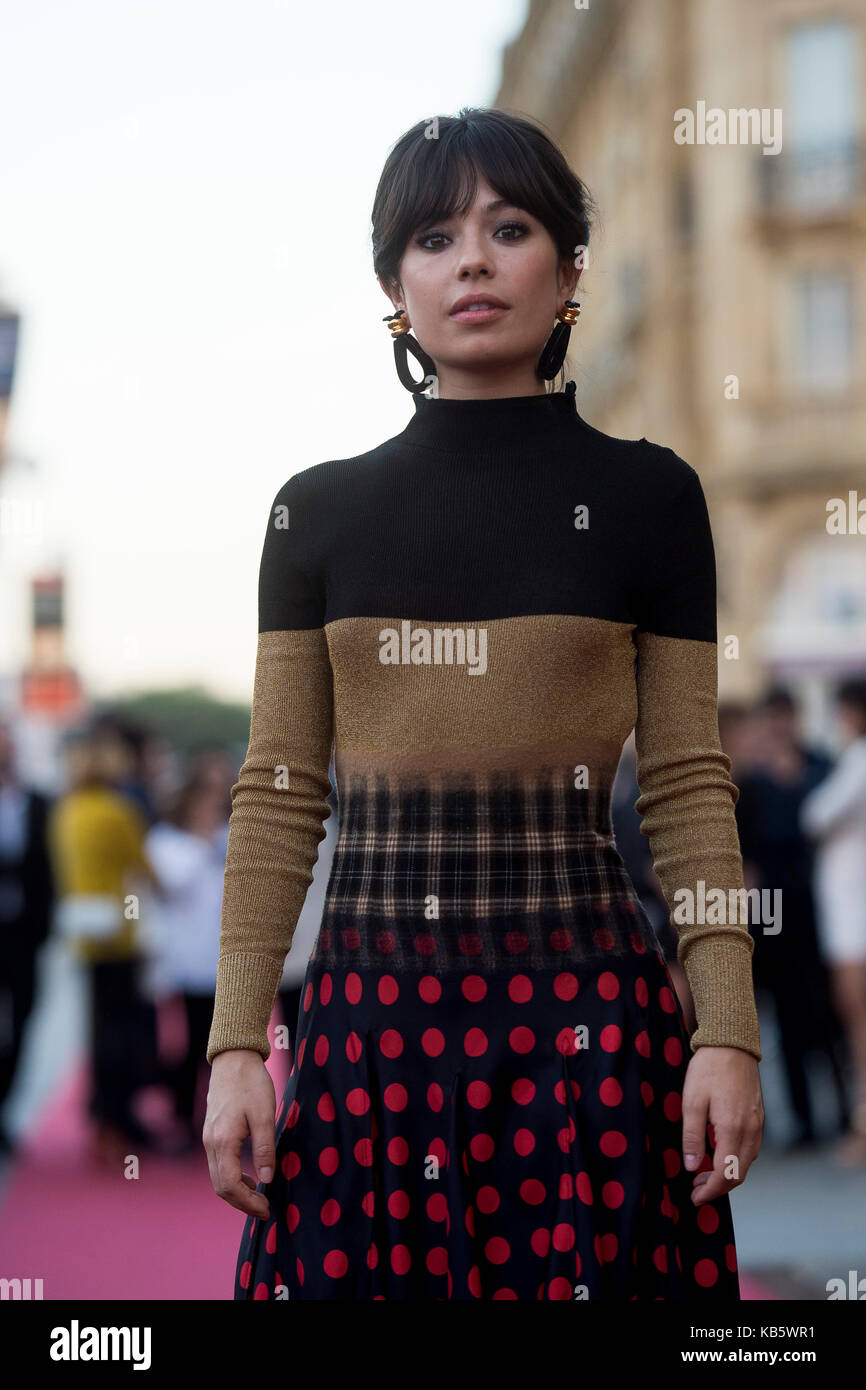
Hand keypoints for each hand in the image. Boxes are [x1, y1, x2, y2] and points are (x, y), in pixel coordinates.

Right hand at [203, 1050, 275, 1218]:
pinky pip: (218, 1165)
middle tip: (265, 1208)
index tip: (267, 1208)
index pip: (230, 1186)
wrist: (233, 1058)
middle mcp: (211, 1143)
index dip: (248, 1203)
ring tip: (259, 1195)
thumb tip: (267, 1179)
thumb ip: (265, 1149)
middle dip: (242, 1203)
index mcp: (223, 1141)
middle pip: (221, 1187)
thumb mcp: (264, 1114)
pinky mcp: (211, 1133)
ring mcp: (208, 1138)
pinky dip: (232, 1177)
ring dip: (237, 1192)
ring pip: (218, 1177)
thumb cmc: (251, 1083)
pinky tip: (250, 1176)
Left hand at [681, 1046, 762, 1205]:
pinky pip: (750, 1149)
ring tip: (703, 1174)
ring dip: (727, 1174)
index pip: (725, 1174)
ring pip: (746, 1162)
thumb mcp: (692, 1101)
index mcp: (733, 1129)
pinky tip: (718, 1154)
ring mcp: (758, 1124)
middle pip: (739, 1174)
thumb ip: (692, 1137)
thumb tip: (692, 1167)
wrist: (732, 1042)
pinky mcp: (758, 1116)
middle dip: (718, 1187)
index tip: (694, 1198)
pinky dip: (735, 1159)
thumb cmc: (709, 1069)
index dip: (710, 1191)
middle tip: (695, 1189)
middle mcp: (751, 1131)